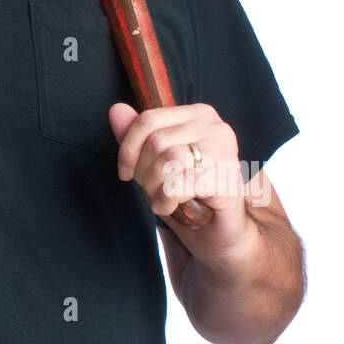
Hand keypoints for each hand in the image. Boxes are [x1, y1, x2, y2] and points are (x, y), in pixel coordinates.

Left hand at [108, 101, 260, 254]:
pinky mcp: (227, 177)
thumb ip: (137, 137)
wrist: (220, 233)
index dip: (128, 149)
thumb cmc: (187, 195)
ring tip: (162, 199)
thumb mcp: (155, 164)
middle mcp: (214, 126)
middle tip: (153, 191)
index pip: (149, 119)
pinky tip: (171, 207)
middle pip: (157, 141)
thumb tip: (116, 110)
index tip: (125, 173)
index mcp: (197, 114)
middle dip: (144, 173)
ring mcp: (225, 150)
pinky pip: (181, 184)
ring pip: (169, 159)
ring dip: (156, 188)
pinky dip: (167, 199)